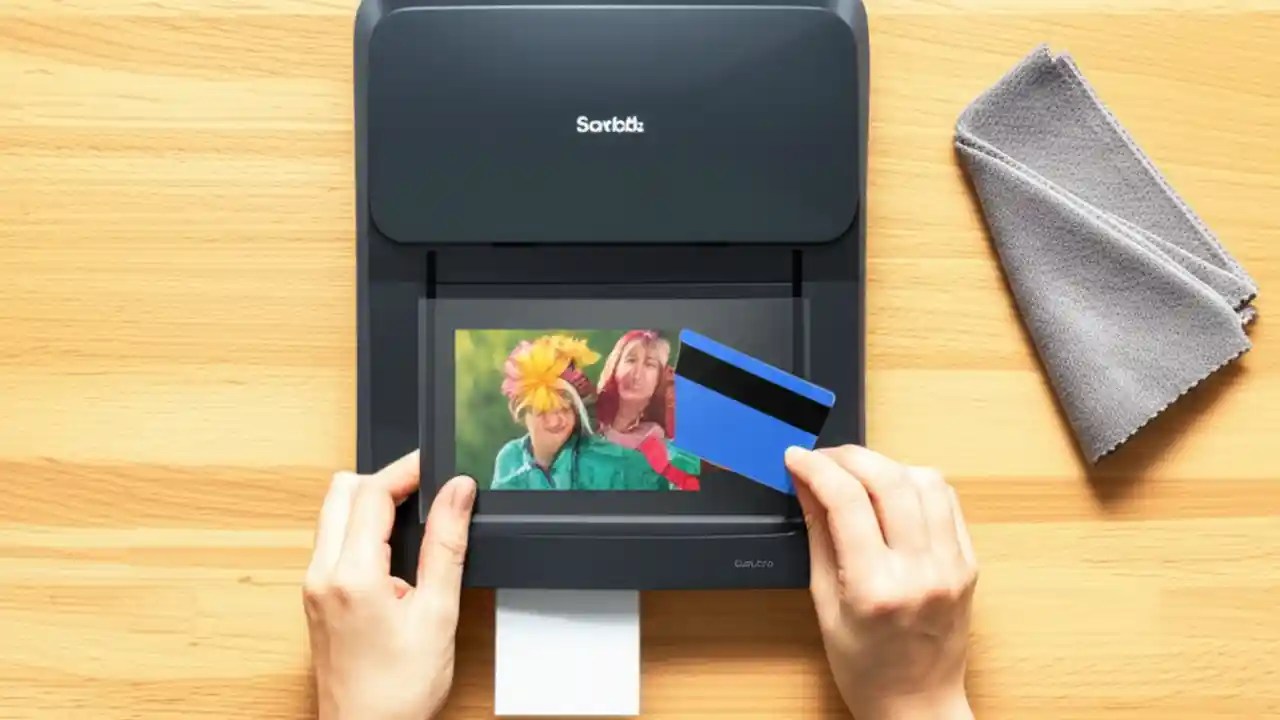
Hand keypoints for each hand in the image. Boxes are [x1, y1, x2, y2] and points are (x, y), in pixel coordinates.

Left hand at [303, 450, 477, 719]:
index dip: (406, 470)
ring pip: (332, 513)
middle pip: (340, 491)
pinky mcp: (314, 597)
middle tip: (425, 488)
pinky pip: (331, 540)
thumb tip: (458, 492)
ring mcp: (312, 586)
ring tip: (414, 518)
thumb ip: (446, 544)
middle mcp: (320, 575)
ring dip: (369, 502)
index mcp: (350, 576)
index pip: (370, 492)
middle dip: (383, 479)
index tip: (436, 466)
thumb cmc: (399, 690)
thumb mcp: (437, 612)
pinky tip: (393, 548)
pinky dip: (359, 528)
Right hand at [784, 445, 977, 719]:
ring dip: (887, 466)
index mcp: (875, 587)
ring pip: (925, 480)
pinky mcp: (968, 563)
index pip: (846, 501)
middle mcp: (920, 571)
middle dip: (850, 457)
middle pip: (889, 479)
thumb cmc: (865, 668)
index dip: (816, 469)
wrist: (918, 706)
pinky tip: (894, 493)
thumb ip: (819, 537)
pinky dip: (917, 485)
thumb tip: (806, 485)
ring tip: (860, 475)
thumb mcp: (825, 605)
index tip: (797, 459)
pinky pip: (948, 502)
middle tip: (824, 459)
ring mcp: (951, 565)